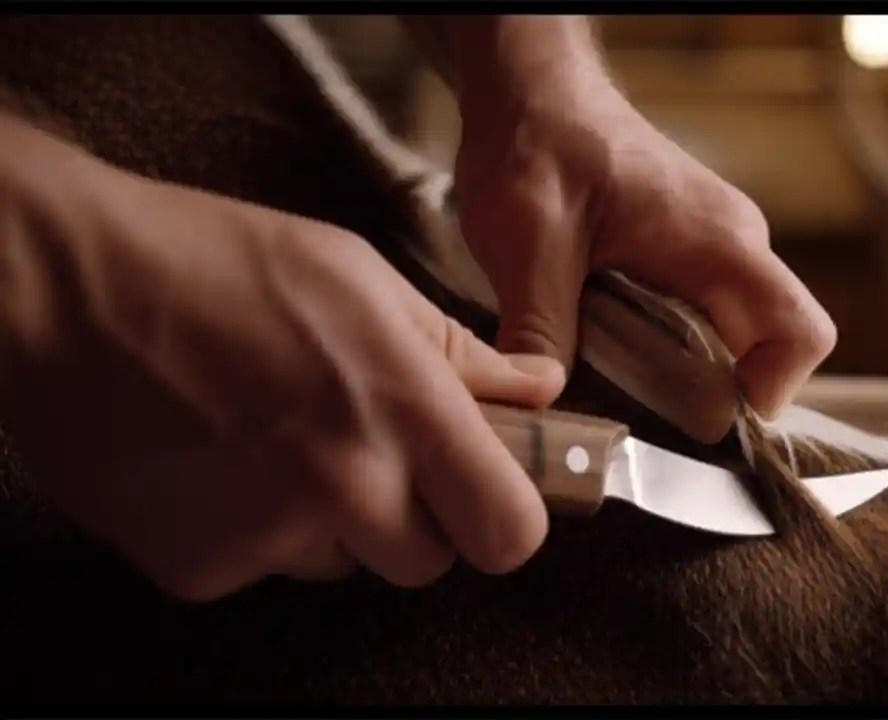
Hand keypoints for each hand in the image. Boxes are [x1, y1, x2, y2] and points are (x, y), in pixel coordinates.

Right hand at [0, 113, 563, 600]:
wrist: (58, 287)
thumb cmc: (213, 262)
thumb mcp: (360, 279)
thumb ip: (461, 352)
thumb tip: (539, 389)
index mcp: (404, 410)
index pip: (509, 531)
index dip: (506, 519)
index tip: (489, 497)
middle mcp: (345, 486)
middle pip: (428, 561)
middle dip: (412, 517)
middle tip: (368, 452)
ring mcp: (267, 535)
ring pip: (344, 564)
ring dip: (331, 522)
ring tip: (278, 440)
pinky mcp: (198, 568)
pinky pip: (262, 568)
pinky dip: (251, 530)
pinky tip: (219, 459)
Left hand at [447, 33, 836, 418]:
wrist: (531, 90)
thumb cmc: (538, 143)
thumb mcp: (524, 241)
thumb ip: (539, 327)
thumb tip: (542, 405)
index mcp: (718, 242)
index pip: (799, 332)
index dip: (770, 392)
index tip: (701, 423)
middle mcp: (733, 247)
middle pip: (769, 349)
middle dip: (715, 399)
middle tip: (642, 424)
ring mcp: (715, 252)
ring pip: (735, 339)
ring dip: (686, 378)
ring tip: (616, 391)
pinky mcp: (687, 257)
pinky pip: (704, 321)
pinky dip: (668, 353)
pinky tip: (607, 357)